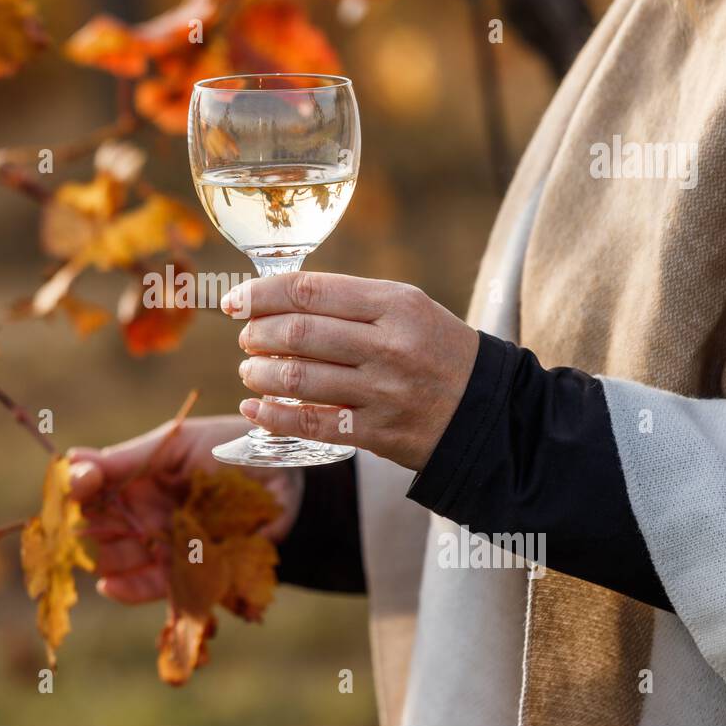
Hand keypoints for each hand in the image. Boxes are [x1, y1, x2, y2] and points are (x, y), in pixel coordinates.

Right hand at [67, 416, 302, 603]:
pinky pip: (148, 586)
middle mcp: (142, 510)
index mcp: (137, 475)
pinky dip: (127, 589)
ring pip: (117, 558)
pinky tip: (110, 585)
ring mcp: (162, 542)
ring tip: (108, 551)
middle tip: (88, 522)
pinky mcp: (186, 571)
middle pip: (97, 526)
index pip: (92, 484)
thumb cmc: (232, 448)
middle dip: (89, 526)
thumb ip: (128, 458)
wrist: (287, 476)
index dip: (80, 485)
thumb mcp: (177, 444)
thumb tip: (70, 460)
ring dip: (109, 556)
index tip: (80, 482)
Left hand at [225, 271, 478, 471]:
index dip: (262, 294)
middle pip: (299, 333)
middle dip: (258, 334)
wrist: (488, 411)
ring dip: (260, 374)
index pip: (310, 291)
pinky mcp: (378, 433)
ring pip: (299, 378)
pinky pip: (311, 424)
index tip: (237, 301)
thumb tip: (278, 299)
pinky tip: (255, 409)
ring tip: (250, 371)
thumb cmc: (436, 350)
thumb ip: (350, 302)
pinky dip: (273, 416)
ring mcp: (383, 392)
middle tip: (247, 338)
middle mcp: (389, 345)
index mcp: (395, 304)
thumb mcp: (407, 308)